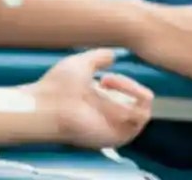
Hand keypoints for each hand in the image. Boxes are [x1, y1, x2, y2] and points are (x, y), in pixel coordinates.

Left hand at [31, 49, 153, 148]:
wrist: (47, 104)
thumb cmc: (57, 86)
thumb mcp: (81, 64)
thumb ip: (98, 58)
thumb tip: (113, 55)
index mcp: (101, 103)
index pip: (128, 96)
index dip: (124, 83)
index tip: (104, 77)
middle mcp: (110, 117)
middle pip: (139, 102)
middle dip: (129, 85)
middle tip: (107, 79)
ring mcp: (115, 127)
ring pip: (144, 109)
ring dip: (131, 90)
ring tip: (107, 83)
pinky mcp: (118, 136)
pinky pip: (141, 118)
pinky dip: (132, 100)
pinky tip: (110, 94)